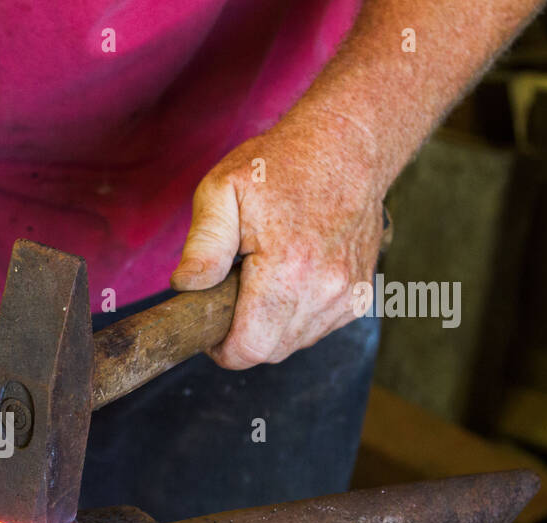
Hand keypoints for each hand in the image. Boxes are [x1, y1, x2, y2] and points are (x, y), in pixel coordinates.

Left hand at [170, 108, 386, 369]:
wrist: (347, 146)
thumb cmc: (280, 166)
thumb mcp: (222, 191)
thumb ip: (202, 246)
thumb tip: (187, 288)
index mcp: (288, 270)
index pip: (249, 349)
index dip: (221, 348)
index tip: (209, 325)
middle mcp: (325, 289)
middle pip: (269, 352)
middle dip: (242, 336)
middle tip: (231, 294)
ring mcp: (347, 294)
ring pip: (294, 344)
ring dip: (270, 326)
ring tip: (262, 280)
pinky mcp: (359, 295)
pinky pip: (316, 329)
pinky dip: (296, 317)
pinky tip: (288, 280)